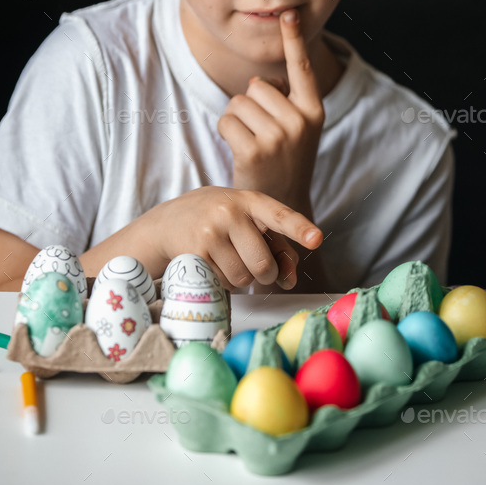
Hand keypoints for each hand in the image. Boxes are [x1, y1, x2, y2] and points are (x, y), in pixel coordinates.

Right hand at [152, 186, 321, 290]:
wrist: (169, 221)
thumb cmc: (219, 221)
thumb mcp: (248, 220)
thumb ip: (277, 245)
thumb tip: (290, 279)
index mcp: (251, 201)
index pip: (280, 215)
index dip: (300, 229)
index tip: (316, 239)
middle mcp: (231, 212)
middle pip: (263, 264)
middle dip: (264, 274)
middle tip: (254, 265)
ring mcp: (210, 231)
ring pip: (243, 278)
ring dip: (240, 280)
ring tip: (228, 260)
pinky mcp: (194, 252)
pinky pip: (222, 283)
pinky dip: (223, 283)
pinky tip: (213, 265)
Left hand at [217, 9, 324, 213]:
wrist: (284, 205)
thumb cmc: (285, 160)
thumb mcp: (296, 128)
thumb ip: (283, 100)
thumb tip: (258, 82)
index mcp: (314, 110)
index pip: (302, 68)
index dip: (293, 39)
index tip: (289, 12)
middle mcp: (301, 120)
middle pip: (257, 87)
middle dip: (251, 105)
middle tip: (262, 134)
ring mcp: (279, 136)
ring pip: (239, 102)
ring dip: (237, 120)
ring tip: (253, 144)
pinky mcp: (255, 150)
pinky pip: (227, 119)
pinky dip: (227, 132)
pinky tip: (239, 151)